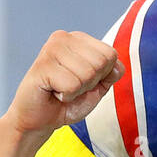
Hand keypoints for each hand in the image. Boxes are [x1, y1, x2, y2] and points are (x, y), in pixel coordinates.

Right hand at [6, 30, 123, 135]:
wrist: (39, 119)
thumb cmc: (67, 101)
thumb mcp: (97, 87)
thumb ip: (111, 73)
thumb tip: (117, 65)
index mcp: (79, 39)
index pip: (111, 54)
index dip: (102, 76)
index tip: (83, 82)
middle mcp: (64, 38)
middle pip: (101, 63)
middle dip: (90, 83)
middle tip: (71, 87)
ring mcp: (51, 48)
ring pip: (88, 74)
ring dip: (77, 90)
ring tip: (61, 89)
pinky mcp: (42, 65)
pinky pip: (72, 85)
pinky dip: (66, 96)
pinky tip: (53, 92)